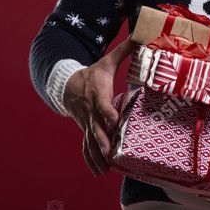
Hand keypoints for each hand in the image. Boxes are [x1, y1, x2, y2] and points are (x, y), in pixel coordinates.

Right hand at [63, 38, 134, 175]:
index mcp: (98, 93)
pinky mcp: (85, 130)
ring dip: (97, 155)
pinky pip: (86, 147)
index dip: (108, 112)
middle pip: (96, 127)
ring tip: (105, 170)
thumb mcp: (107, 60)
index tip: (115, 121)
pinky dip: (90, 160)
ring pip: (90, 141)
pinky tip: (98, 172)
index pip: (103, 104)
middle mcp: (91, 111)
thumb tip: (141, 36)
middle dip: (102, 140)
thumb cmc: (93, 74)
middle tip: (109, 153)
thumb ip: (125, 50)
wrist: (67, 85)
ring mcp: (86, 123)